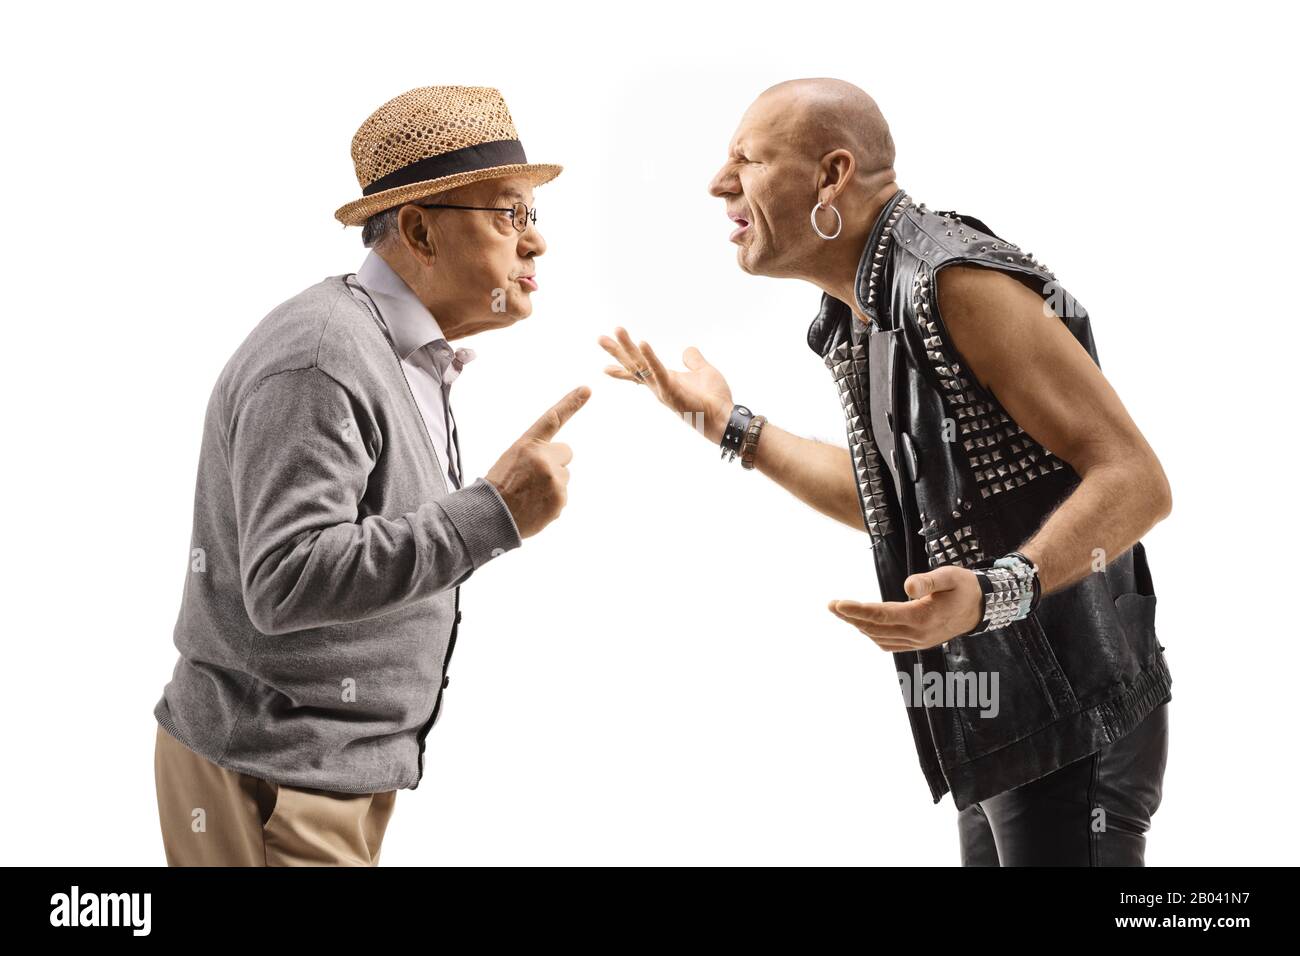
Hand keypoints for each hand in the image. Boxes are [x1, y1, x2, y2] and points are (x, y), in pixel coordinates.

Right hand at [485, 385, 590, 538]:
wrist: (491, 516)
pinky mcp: (560, 499)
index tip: (587, 389)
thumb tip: (560, 461)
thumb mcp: (512, 459)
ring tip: (530, 494)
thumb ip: (537, 454)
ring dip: (552, 484)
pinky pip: (563, 496)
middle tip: (533, 477)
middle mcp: (544, 458)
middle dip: (555, 462)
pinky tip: (534, 506)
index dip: (571, 403)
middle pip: (565, 453)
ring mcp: (554, 479)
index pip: (553, 418)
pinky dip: (551, 502)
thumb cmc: (499, 486)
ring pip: (564, 476)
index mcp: (528, 444)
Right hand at [597, 326, 732, 442]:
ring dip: (628, 348)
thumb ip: (693, 360)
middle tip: (600, 338)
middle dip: (617, 351)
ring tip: (618, 331)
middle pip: (633, 366)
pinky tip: (642, 342)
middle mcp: (659, 385)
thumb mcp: (703, 371)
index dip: (623, 363)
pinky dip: (650, 357)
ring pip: (640, 366)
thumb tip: (687, 350)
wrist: (724, 418)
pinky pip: (658, 372)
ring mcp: (663, 389)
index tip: (606, 357)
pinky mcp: (672, 391)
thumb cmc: (713, 399)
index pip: (639, 369)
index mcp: (664, 380)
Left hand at [827, 566, 984, 650]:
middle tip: (830, 606)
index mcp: (922, 618)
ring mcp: (917, 642)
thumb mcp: (950, 576)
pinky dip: (872, 635)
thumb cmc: (964, 587)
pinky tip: (863, 625)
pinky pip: (888, 643)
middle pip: (874, 628)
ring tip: (841, 612)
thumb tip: (907, 586)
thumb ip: (928, 580)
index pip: (881, 615)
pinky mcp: (918, 644)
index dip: (857, 610)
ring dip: (858, 625)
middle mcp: (917, 634)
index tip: (837, 604)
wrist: (982, 608)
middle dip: (850, 617)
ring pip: (879, 637)